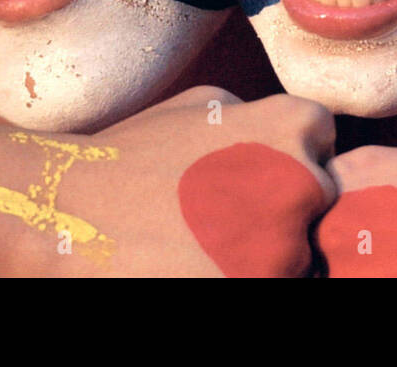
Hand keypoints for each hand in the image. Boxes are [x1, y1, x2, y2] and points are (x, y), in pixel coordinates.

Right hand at [1, 87, 335, 276]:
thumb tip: (297, 135)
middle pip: (317, 205)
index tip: (249, 172)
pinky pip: (271, 284)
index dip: (288, 159)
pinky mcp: (258, 291)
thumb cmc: (134, 155)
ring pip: (298, 256)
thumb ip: (261, 112)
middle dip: (282, 210)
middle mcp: (301, 186)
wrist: (72, 213)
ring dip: (265, 252)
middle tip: (226, 214)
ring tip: (206, 242)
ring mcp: (283, 248)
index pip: (324, 145)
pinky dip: (243, 277)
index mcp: (292, 129)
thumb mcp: (204, 103)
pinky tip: (199, 265)